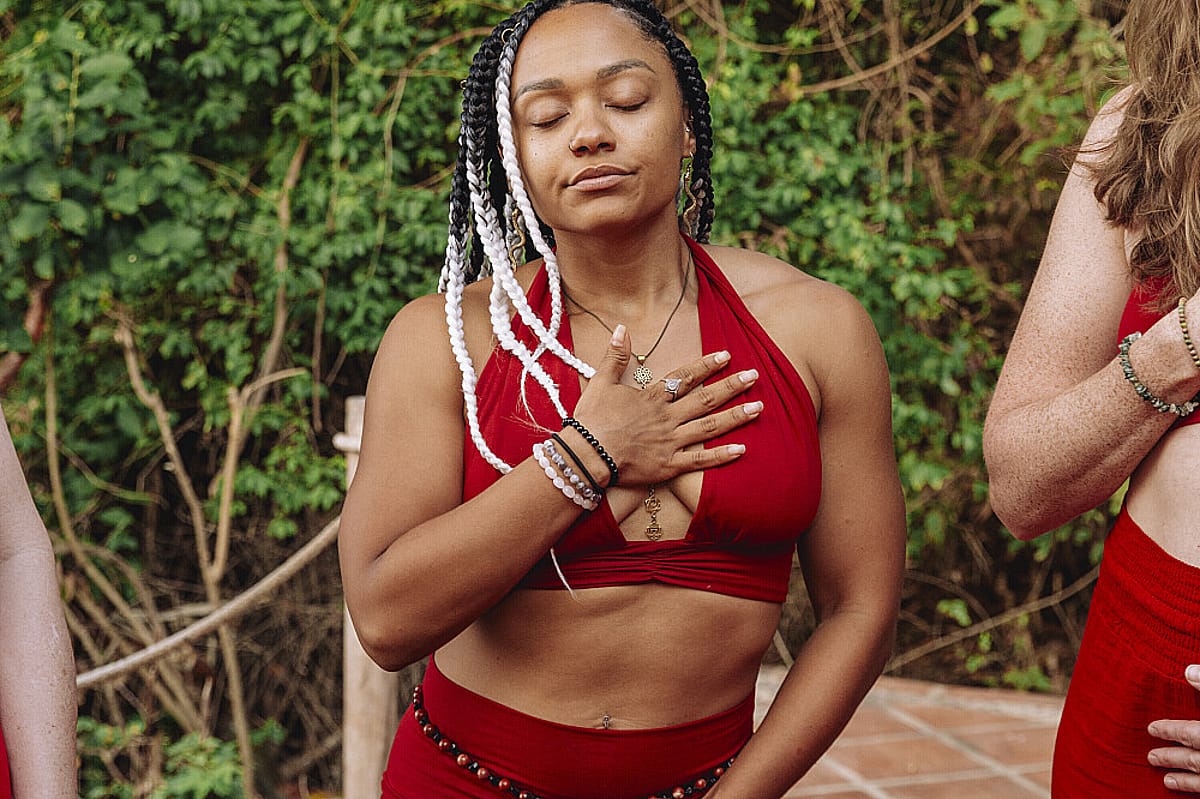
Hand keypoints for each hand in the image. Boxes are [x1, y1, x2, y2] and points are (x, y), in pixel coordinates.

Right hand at [571, 323, 760, 486]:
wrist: (585, 455)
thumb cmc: (591, 420)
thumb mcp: (600, 382)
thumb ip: (615, 356)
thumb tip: (620, 327)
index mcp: (652, 398)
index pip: (685, 377)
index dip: (706, 365)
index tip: (727, 355)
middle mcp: (667, 417)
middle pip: (705, 399)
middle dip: (732, 386)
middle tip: (754, 376)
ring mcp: (671, 442)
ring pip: (709, 427)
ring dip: (735, 416)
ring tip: (759, 408)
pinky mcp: (669, 466)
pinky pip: (699, 460)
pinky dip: (721, 456)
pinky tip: (742, 450)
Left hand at [1148, 665, 1199, 791]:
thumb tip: (1186, 671)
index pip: (1192, 733)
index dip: (1171, 731)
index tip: (1151, 729)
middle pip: (1197, 759)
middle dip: (1173, 758)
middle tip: (1150, 757)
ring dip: (1187, 781)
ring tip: (1166, 781)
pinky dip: (1199, 790)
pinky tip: (1189, 789)